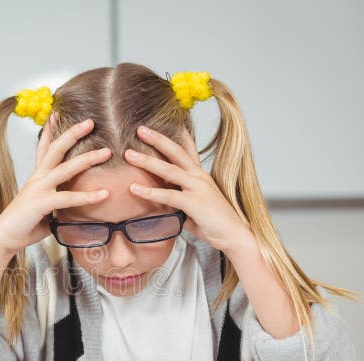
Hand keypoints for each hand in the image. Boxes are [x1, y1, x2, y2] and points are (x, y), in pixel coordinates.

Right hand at [0, 113, 112, 254]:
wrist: (3, 238)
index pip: (44, 148)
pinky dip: (88, 196)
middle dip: (73, 133)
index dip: (50, 130)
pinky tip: (103, 194)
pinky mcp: (42, 203)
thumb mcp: (45, 211)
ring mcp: (39, 188)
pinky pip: (68, 198)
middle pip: (57, 149)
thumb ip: (59, 206)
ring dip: (87, 158)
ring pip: (66, 168)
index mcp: (37, 177)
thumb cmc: (23, 226)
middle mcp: (37, 178)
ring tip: (106, 152)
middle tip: (90, 122)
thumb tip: (73, 210)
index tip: (56, 113)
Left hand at [124, 125, 252, 254]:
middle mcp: (199, 177)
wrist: (234, 236)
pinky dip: (150, 192)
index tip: (168, 122)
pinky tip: (134, 188)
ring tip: (129, 154)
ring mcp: (198, 188)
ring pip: (169, 170)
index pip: (189, 150)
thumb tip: (161, 204)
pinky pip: (168, 195)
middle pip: (176, 152)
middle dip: (157, 139)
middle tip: (140, 129)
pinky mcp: (195, 203)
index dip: (179, 136)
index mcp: (200, 176)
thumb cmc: (213, 224)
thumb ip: (177, 201)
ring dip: (147, 161)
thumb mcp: (193, 207)